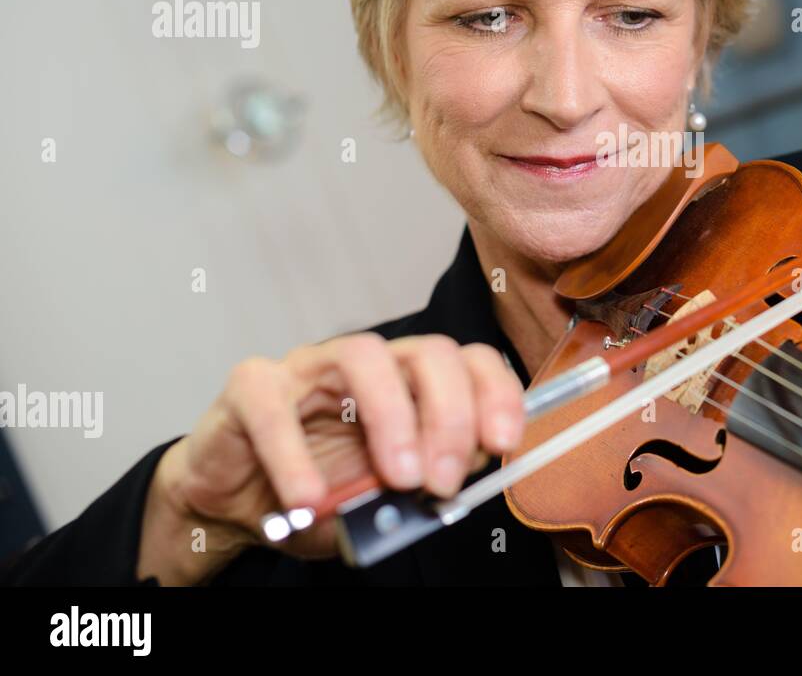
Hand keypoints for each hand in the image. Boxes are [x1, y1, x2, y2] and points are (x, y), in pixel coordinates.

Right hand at [139, 333, 524, 583]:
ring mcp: (310, 367)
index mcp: (410, 383)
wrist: (239, 505)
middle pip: (429, 352)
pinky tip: (309, 499)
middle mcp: (368, 364)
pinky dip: (295, 456)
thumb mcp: (386, 500)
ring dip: (392, 417)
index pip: (469, 362)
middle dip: (450, 415)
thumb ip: (423, 484)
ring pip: (364, 355)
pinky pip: (275, 407)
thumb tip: (461, 477)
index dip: (495, 394)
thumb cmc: (320, 491)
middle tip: (444, 479)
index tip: (504, 441)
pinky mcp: (252, 386)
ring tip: (398, 480)